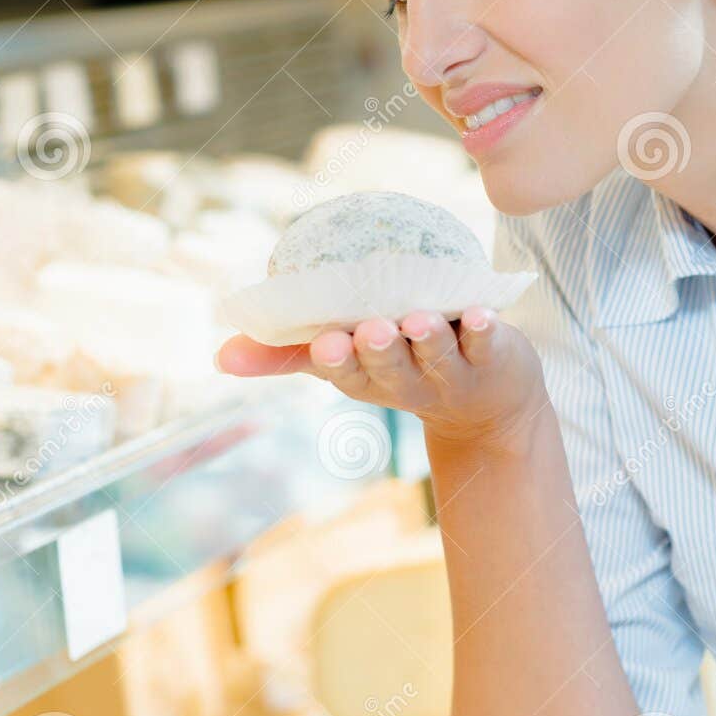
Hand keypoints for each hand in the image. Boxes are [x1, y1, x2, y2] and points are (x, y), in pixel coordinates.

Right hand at [216, 307, 546, 453]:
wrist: (488, 402)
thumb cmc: (403, 366)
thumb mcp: (344, 363)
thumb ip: (287, 355)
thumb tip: (221, 358)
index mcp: (369, 380)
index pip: (348, 374)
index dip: (337, 359)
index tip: (326, 341)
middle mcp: (410, 382)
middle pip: (393, 369)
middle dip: (380, 350)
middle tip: (369, 328)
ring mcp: (454, 373)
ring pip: (440, 357)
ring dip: (430, 339)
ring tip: (419, 319)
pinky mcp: (494, 357)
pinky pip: (488, 344)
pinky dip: (484, 329)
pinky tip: (480, 313)